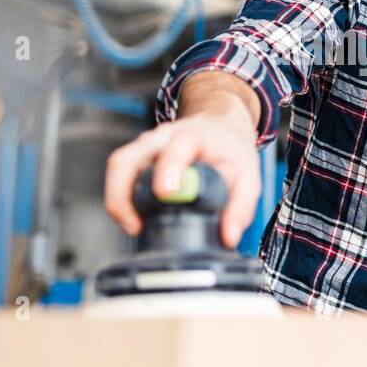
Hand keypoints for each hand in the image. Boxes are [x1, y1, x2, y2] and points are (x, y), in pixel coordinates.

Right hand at [104, 111, 260, 247]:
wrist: (220, 130)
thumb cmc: (230, 151)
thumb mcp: (248, 176)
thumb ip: (241, 207)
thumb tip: (228, 236)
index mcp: (194, 136)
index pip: (176, 146)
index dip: (167, 169)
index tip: (166, 194)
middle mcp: (162, 138)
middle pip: (128, 158)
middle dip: (123, 195)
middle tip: (136, 225)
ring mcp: (145, 147)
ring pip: (118, 168)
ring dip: (118, 201)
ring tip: (134, 227)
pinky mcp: (137, 157)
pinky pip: (119, 177)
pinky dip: (121, 200)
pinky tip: (135, 219)